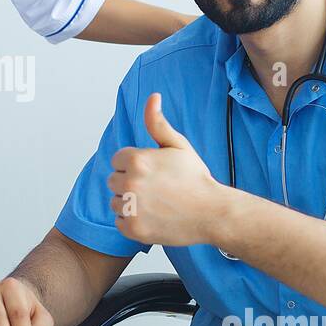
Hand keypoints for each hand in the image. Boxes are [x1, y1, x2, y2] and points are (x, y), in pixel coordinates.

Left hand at [108, 93, 227, 245]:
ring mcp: (130, 207)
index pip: (117, 160)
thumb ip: (157, 122)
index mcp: (136, 159)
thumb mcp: (177, 145)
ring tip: (156, 203)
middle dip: (130, 183)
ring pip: (115, 202)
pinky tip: (153, 217)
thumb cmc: (195, 178)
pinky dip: (132, 222)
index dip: (135, 165)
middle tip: (156, 189)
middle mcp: (129, 182)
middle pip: (113, 181)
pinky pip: (119, 222)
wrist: (212, 212)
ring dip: (130, 203)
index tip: (153, 172)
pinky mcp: (132, 228)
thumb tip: (152, 97)